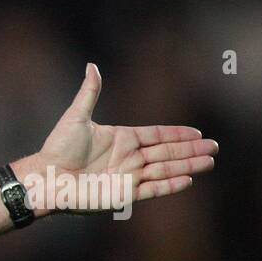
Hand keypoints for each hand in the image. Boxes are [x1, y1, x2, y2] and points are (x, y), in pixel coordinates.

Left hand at [35, 63, 217, 212]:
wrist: (46, 177)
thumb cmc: (57, 148)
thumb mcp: (76, 117)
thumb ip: (90, 92)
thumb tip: (92, 66)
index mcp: (122, 139)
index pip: (157, 135)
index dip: (178, 134)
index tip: (198, 133)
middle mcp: (128, 158)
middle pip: (167, 152)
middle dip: (191, 150)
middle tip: (214, 147)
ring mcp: (127, 177)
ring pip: (165, 170)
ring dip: (188, 165)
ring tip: (210, 162)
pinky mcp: (122, 194)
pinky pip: (152, 189)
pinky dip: (169, 185)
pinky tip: (187, 179)